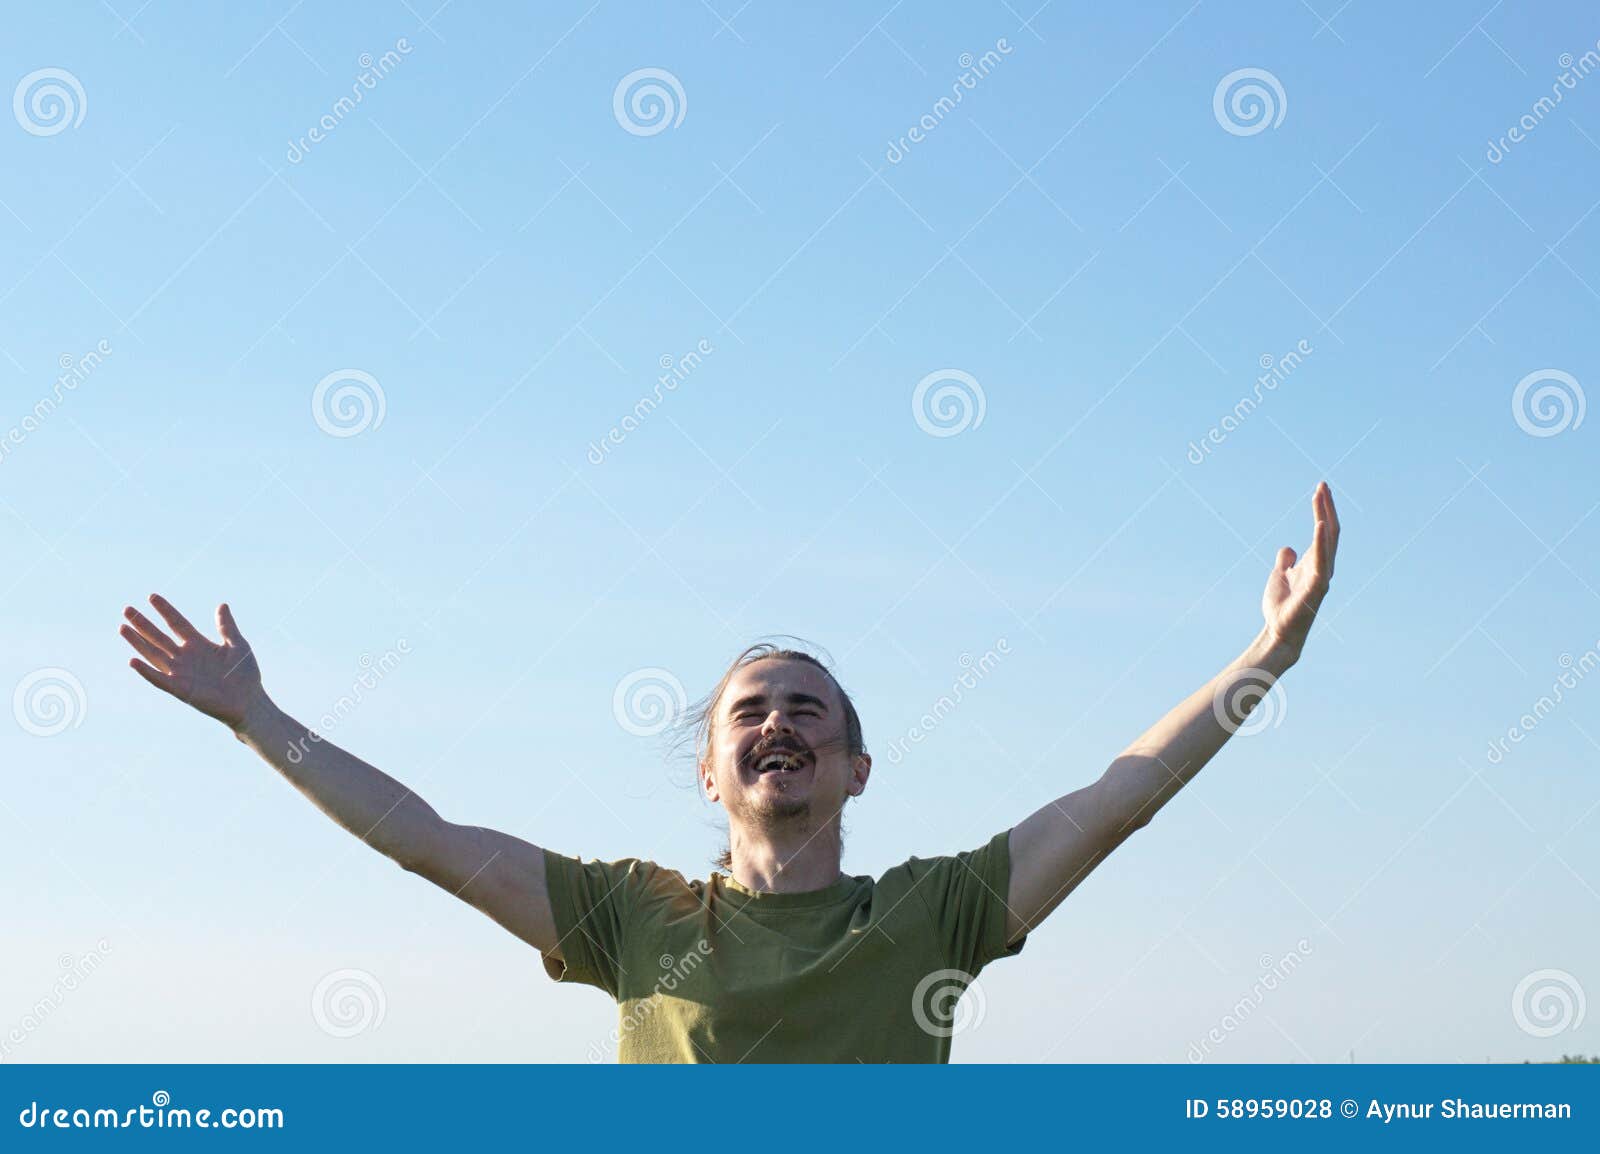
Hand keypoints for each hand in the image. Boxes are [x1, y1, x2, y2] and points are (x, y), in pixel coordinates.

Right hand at [120, 594, 264, 729]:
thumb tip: (222, 604)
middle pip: (159, 637)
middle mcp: (185, 657)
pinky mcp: (181, 690)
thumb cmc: (245, 674)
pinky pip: (159, 680)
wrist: (248, 701)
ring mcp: (181, 673)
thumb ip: (226, 626)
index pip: (177, 623)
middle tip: (127, 609)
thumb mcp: (237, 644)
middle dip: (143, 623)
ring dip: (138, 642)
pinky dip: (146, 671)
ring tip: (123, 627)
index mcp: (198, 644)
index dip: (165, 610)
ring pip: (154, 654)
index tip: (152, 596)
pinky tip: (132, 660)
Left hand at [1261, 481, 1339, 660]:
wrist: (1278, 631)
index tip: (1319, 489)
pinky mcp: (1316, 586)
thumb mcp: (1280, 576)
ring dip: (1325, 515)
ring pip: (1328, 540)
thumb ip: (1285, 561)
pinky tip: (1320, 523)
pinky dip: (1321, 541)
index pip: (1324, 530)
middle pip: (1329, 530)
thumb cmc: (1282, 607)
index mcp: (1316, 562)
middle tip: (1322, 484)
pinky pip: (1322, 559)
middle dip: (1326, 506)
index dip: (1322, 509)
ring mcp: (1322, 575)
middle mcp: (1324, 566)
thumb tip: (1288, 548)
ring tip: (1321, 494)